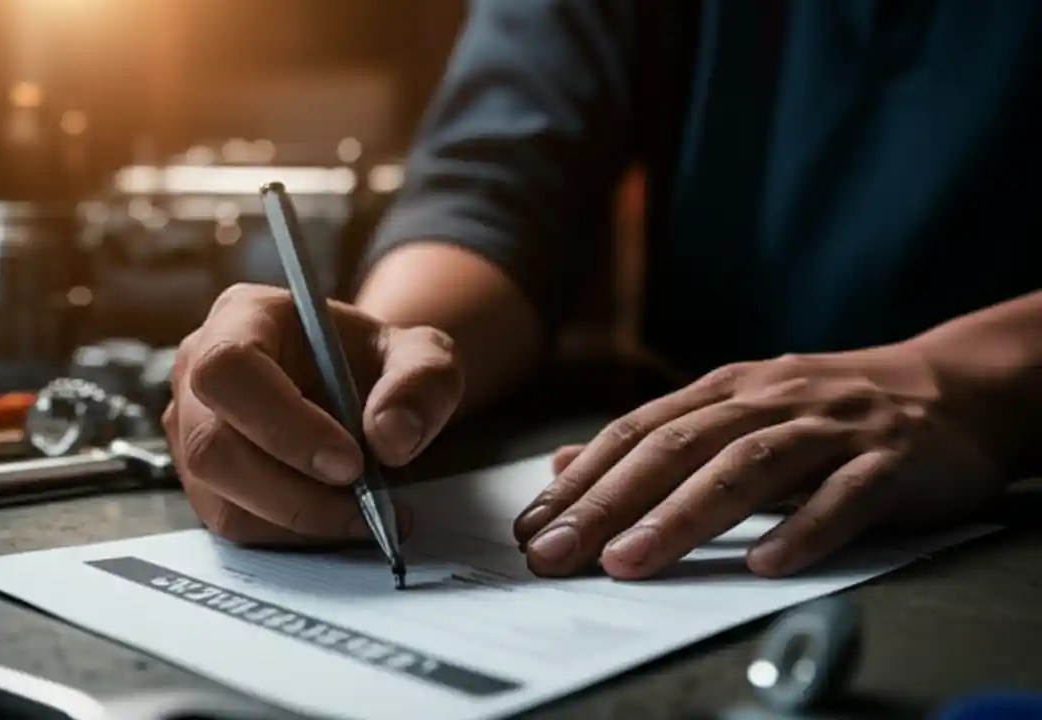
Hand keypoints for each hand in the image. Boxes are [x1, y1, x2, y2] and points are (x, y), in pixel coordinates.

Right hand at [164, 284, 463, 544]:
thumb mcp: (423, 355)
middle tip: (365, 504)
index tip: (350, 462)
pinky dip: (292, 537)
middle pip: (213, 447)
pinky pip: (234, 525)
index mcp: (242, 318)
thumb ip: (421, 381)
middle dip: (294, 492)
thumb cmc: (377, 363)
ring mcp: (190, 432)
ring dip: (299, 523)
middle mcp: (198, 371)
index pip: (229, 369)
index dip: (281, 423)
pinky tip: (340, 522)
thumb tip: (391, 437)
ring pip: (221, 499)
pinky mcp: (204, 482)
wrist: (361, 390)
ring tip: (365, 515)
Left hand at [513, 344, 1005, 578]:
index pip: (637, 432)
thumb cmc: (827, 411)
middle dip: (608, 502)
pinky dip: (804, 528)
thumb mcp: (738, 412)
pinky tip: (765, 564)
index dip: (581, 479)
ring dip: (683, 516)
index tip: (532, 527)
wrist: (953, 388)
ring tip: (630, 561)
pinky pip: (845, 496)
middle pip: (677, 449)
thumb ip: (657, 439)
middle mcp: (769, 400)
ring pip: (748, 468)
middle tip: (556, 550)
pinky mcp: (892, 460)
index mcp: (726, 391)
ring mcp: (831, 427)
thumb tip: (566, 462)